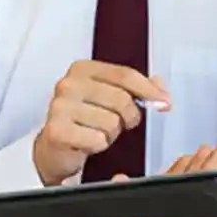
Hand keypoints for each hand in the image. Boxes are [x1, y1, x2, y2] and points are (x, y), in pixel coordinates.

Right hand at [33, 60, 170, 185]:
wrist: (54, 147)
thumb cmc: (82, 121)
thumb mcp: (109, 98)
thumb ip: (135, 88)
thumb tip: (159, 87)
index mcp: (82, 69)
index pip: (124, 74)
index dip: (148, 89)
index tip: (163, 102)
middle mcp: (68, 84)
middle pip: (122, 99)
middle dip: (128, 117)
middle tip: (117, 123)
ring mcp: (60, 107)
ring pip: (112, 122)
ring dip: (110, 133)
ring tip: (96, 132)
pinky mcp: (58, 131)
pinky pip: (98, 140)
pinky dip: (99, 145)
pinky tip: (87, 142)